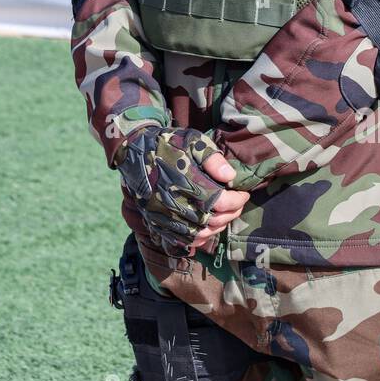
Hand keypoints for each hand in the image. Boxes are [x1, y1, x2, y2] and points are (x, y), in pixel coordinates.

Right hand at [118, 126, 249, 259]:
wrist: (135, 153)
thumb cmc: (168, 144)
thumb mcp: (192, 141)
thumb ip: (212, 159)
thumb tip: (230, 178)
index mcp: (187, 183)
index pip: (221, 202)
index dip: (237, 200)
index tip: (244, 193)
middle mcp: (177, 203)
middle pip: (213, 220)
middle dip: (231, 213)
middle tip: (238, 204)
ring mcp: (166, 216)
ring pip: (201, 233)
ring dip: (218, 226)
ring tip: (225, 214)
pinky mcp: (158, 223)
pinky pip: (183, 239)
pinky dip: (199, 237)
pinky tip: (206, 227)